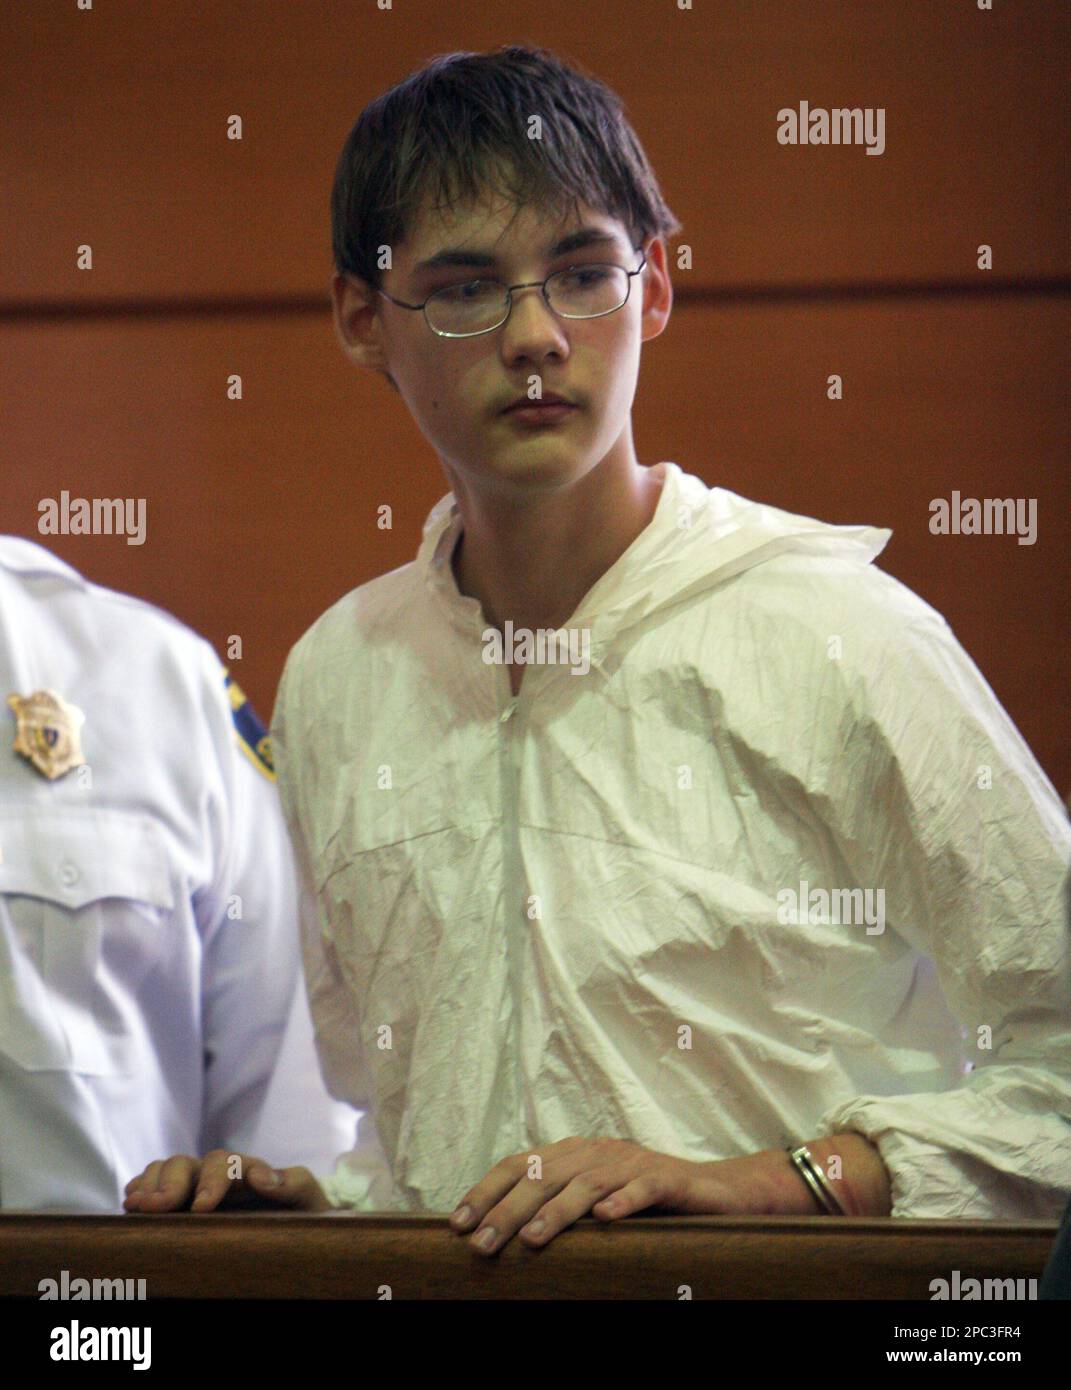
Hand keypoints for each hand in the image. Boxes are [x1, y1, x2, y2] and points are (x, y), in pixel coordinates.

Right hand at [122, 1148, 330, 1212]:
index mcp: (250, 1173)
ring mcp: (197, 1189)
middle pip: (189, 1164)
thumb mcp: (309, 1201)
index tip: (201, 1207)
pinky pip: (155, 1187)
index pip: (228, 1164)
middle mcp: (219, 1177)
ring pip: (167, 1171)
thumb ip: (295, 1184)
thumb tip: (264, 1177)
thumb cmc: (304, 1219)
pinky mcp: (182, 1207)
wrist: (299, 1236)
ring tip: (135, 1205)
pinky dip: (141, 1189)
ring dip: (150, 1184)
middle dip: (170, 1182)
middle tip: (156, 1207)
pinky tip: (129, 1203)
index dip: (212, 1180)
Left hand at [449, 1136, 813, 1255]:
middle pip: (544, 1175)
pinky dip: (624, 1201)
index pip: (521, 1164)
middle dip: (508, 1209)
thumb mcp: (595, 1203)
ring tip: (530, 1239)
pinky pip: (644, 1188)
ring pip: (587, 1182)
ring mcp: (633, 1163)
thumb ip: (557, 1209)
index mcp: (575, 1154)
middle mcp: (599, 1152)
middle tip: (482, 1244)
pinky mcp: (668, 1178)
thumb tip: (502, 1238)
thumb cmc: (647, 1204)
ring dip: (555, 1212)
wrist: (718, 1192)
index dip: (487, 1189)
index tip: (457, 1222)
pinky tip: (607, 1220)